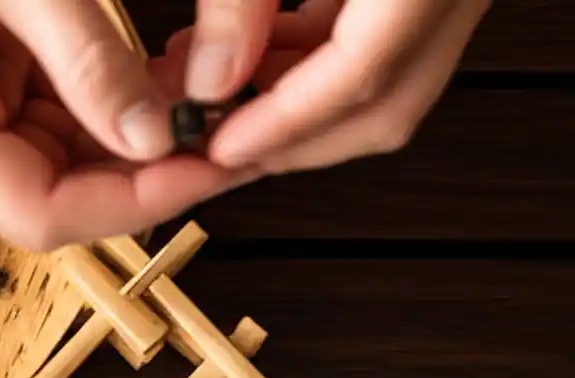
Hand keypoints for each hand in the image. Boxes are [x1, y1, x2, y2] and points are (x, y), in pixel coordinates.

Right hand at [0, 0, 249, 250]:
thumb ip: (88, 60)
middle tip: (218, 134)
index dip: (132, 202)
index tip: (207, 166)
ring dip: (122, 138)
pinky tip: (149, 78)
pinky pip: (34, 115)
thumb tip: (156, 139)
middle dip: (136, 171)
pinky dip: (95, 103)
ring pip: (46, 160)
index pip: (37, 211)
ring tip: (194, 98)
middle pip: (44, 195)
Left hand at [171, 0, 490, 174]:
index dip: (282, 124)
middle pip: (383, 105)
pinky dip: (313, 62)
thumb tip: (209, 80)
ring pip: (382, 82)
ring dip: (293, 101)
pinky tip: (252, 53)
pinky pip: (378, 43)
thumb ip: (241, 2)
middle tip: (211, 143)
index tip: (218, 148)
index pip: (360, 78)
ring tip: (212, 92)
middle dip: (290, 139)